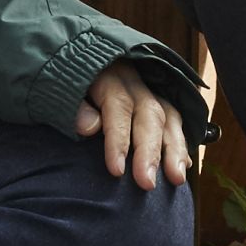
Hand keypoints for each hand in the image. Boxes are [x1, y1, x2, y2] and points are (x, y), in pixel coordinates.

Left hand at [76, 67, 193, 191]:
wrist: (85, 62)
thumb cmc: (69, 83)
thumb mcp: (61, 89)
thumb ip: (74, 108)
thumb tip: (89, 127)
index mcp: (109, 78)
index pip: (118, 107)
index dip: (118, 139)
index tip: (117, 171)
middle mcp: (134, 84)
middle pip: (149, 114)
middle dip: (150, 151)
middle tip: (147, 183)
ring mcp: (150, 91)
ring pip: (169, 116)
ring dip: (175, 149)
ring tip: (177, 178)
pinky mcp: (159, 101)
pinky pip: (176, 120)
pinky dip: (181, 144)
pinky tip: (185, 166)